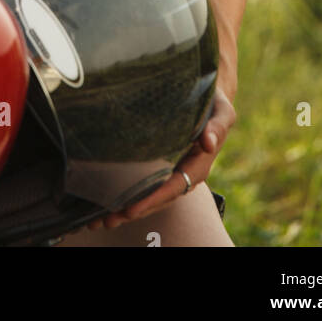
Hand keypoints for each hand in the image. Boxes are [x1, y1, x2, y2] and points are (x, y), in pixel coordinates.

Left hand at [83, 85, 236, 231]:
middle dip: (134, 211)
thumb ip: (218, 126)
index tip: (132, 209)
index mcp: (197, 166)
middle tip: (108, 221)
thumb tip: (208, 142)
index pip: (174, 187)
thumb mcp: (222, 112)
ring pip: (148, 196)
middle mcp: (183, 174)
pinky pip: (144, 183)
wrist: (208, 99)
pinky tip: (104, 203)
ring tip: (99, 221)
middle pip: (157, 199)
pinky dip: (126, 195)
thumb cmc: (214, 103)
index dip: (153, 199)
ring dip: (125, 210)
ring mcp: (171, 172)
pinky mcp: (160, 165)